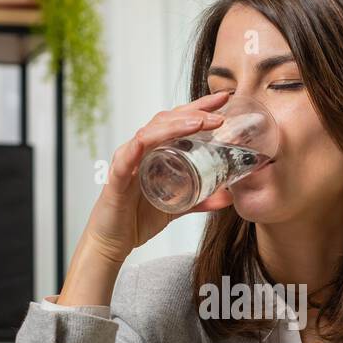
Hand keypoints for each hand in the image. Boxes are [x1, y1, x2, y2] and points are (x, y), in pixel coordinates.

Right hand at [86, 91, 234, 264]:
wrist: (113, 242)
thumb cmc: (138, 219)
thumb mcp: (178, 208)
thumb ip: (201, 200)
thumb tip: (229, 197)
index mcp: (155, 152)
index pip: (179, 121)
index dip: (201, 108)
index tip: (225, 99)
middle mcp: (140, 150)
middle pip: (166, 120)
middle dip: (194, 112)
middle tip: (220, 110)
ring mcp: (127, 162)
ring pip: (149, 133)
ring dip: (174, 125)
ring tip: (199, 123)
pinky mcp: (116, 178)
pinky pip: (126, 158)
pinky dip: (137, 147)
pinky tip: (150, 140)